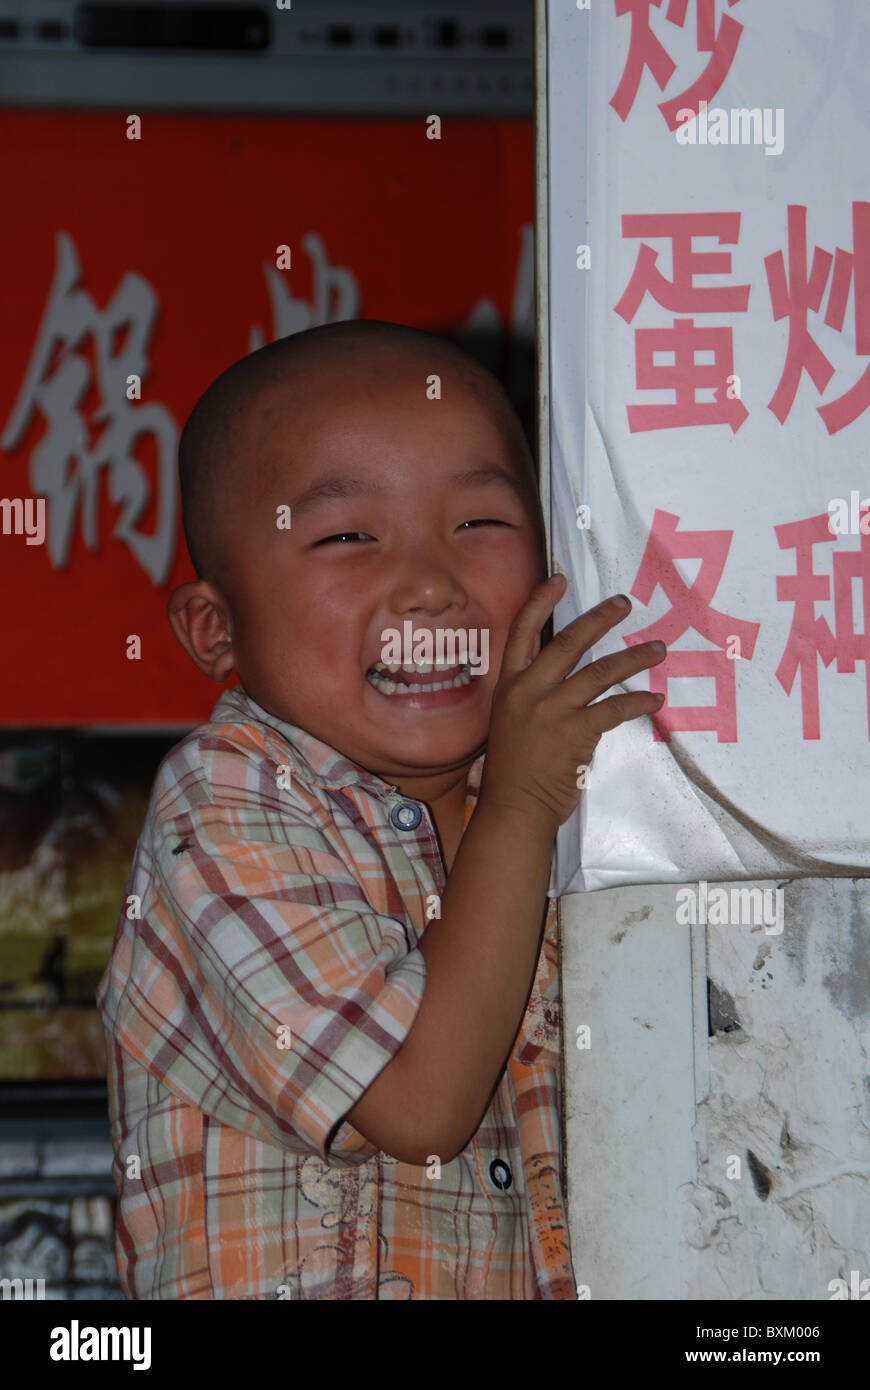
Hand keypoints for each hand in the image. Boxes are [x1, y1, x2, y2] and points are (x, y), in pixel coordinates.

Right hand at [479, 575, 666, 831]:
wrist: (514, 809)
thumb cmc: (513, 772)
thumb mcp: (511, 724)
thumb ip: (532, 698)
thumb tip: (562, 680)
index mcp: (509, 686)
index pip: (521, 632)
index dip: (540, 602)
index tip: (559, 579)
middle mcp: (529, 691)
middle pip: (569, 642)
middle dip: (600, 619)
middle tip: (624, 604)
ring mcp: (553, 711)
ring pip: (600, 672)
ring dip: (634, 659)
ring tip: (658, 649)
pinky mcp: (576, 733)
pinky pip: (615, 709)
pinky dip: (639, 703)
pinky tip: (655, 701)